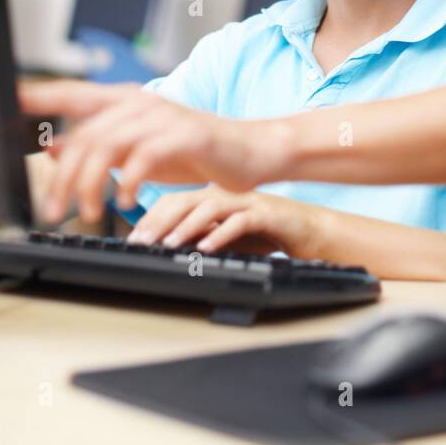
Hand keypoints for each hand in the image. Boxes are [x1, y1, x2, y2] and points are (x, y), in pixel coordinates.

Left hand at [17, 79, 293, 223]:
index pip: (72, 93)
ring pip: (108, 145)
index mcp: (126, 102)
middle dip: (64, 176)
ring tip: (89, 212)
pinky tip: (124, 201)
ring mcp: (163, 116)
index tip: (7, 99)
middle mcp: (141, 103)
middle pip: (85, 134)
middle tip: (55, 208)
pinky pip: (144, 157)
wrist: (248, 151)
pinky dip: (128, 182)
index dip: (39, 95)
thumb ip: (98, 145)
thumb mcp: (137, 149)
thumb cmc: (193, 150)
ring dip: (91, 184)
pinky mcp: (185, 134)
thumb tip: (52, 149)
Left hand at [127, 186, 328, 258]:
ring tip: (170, 243)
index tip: (134, 239)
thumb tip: (165, 250)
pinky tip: (208, 248)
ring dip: (187, 226)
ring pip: (210, 207)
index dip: (152, 217)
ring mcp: (247, 201)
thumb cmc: (267, 233)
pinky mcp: (268, 214)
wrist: (311, 230)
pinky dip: (222, 234)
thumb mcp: (225, 235)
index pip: (174, 199)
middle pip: (186, 199)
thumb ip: (199, 237)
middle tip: (141, 241)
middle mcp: (227, 194)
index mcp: (213, 196)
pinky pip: (241, 221)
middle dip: (160, 221)